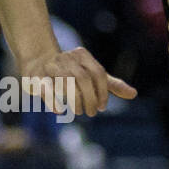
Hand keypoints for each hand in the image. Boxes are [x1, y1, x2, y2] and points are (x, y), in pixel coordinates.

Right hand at [20, 46, 136, 117]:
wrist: (38, 60)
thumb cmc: (72, 72)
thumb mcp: (93, 75)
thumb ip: (112, 84)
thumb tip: (134, 94)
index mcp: (82, 55)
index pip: (98, 73)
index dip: (103, 92)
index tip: (102, 106)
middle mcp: (66, 58)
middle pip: (83, 78)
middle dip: (90, 98)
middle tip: (91, 113)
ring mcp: (49, 65)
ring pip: (65, 83)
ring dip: (75, 100)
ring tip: (79, 111)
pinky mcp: (34, 76)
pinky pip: (45, 88)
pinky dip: (53, 101)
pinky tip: (61, 111)